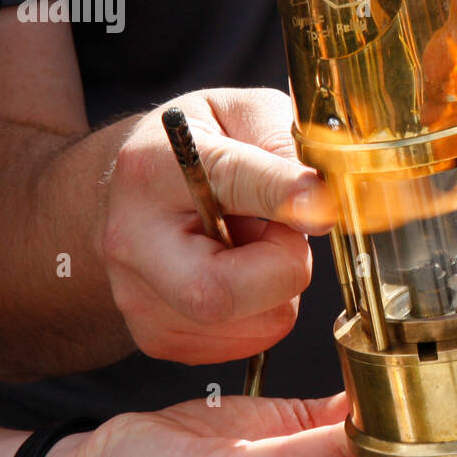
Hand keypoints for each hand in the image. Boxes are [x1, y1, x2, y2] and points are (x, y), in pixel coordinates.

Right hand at [98, 88, 335, 364]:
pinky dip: (267, 309)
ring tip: (250, 243)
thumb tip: (323, 198)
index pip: (227, 184)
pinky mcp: (161, 338)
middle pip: (221, 295)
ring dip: (280, 285)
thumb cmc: (197, 148)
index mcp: (152, 170)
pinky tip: (238, 272)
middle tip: (280, 231)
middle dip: (283, 266)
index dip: (282, 195)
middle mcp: (133, 245)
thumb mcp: (240, 114)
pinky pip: (251, 342)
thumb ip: (282, 143)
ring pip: (255, 325)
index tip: (321, 204)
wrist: (134, 190)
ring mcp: (140, 302)